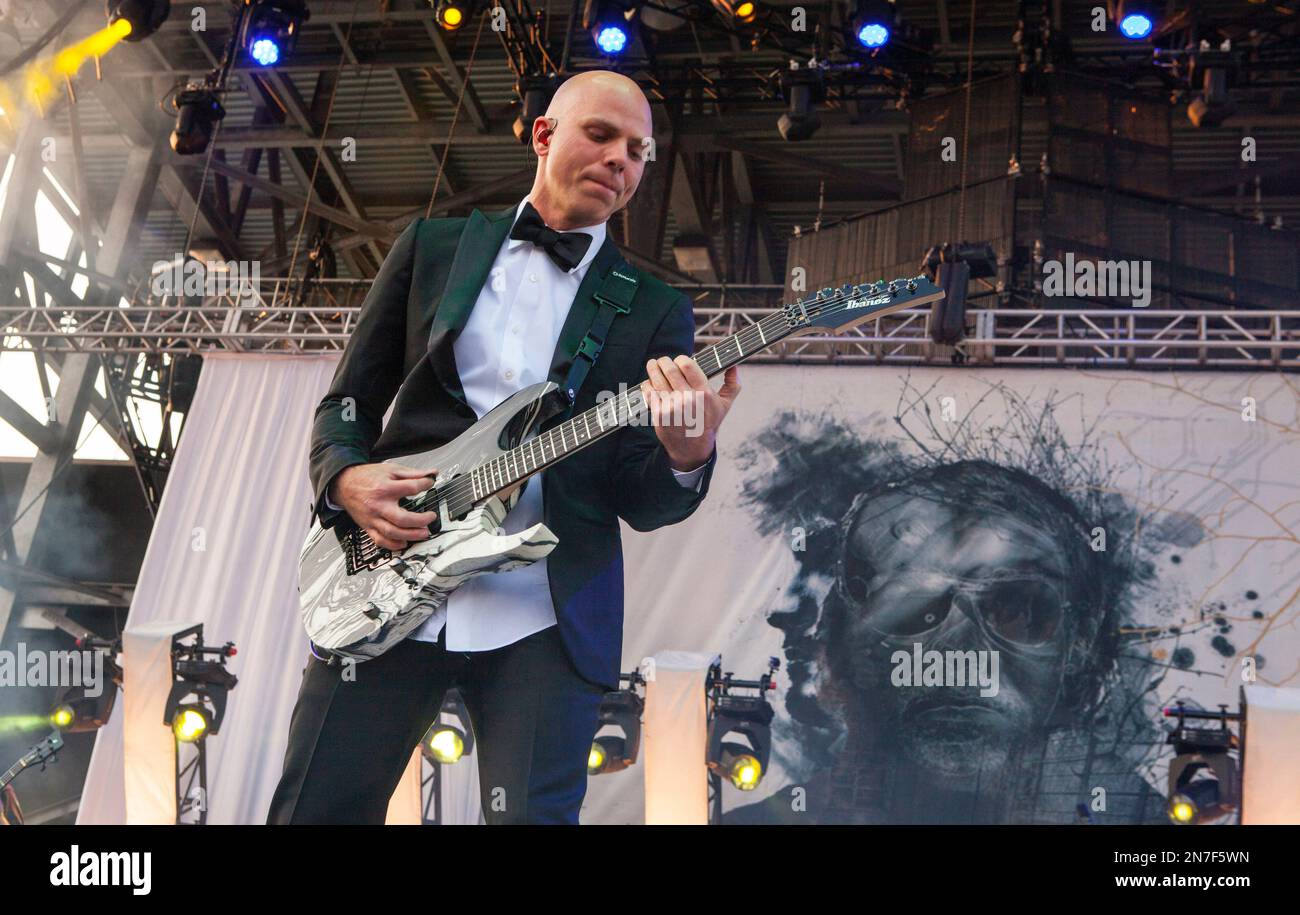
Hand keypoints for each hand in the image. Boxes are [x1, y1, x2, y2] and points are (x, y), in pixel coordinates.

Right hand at [330, 463, 439, 550]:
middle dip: (420, 521)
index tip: (430, 484)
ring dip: (411, 535)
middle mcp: (378, 505)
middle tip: (431, 518)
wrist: (344, 484)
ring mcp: (372, 518)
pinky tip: (404, 543)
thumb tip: (431, 474)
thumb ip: (412, 473)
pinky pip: (380, 540)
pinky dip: (393, 545)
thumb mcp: (391, 470)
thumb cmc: (367, 478)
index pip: (411, 488)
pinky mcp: (368, 527)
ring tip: (424, 533)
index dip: (425, 485)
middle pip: (401, 518)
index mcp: (385, 488)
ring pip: (392, 532)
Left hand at [641, 356, 740, 470]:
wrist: (692, 446)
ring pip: (657, 379)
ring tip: (653, 364)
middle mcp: (687, 399)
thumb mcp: (725, 405)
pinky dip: (647, 385)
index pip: (687, 365)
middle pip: (669, 370)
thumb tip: (734, 367)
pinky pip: (649, 392)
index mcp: (703, 393)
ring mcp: (672, 407)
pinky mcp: (659, 414)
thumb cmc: (708, 423)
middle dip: (664, 362)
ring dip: (653, 368)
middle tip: (663, 361)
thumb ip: (732, 385)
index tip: (679, 360)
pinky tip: (649, 382)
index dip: (681, 359)